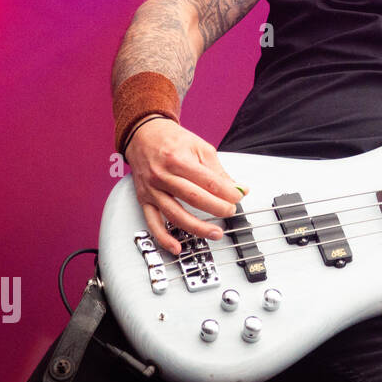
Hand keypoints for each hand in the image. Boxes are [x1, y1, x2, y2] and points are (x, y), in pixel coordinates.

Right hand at [124, 117, 245, 253]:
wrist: (143, 135)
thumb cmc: (171, 140)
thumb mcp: (199, 147)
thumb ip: (218, 171)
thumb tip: (237, 188)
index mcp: (178, 160)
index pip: (208, 181)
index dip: (227, 192)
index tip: (238, 197)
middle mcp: (162, 175)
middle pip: (194, 198)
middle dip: (217, 208)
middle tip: (230, 212)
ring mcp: (152, 189)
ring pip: (175, 214)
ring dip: (197, 227)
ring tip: (215, 233)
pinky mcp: (144, 199)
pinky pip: (152, 222)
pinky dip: (164, 237)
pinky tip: (176, 247)